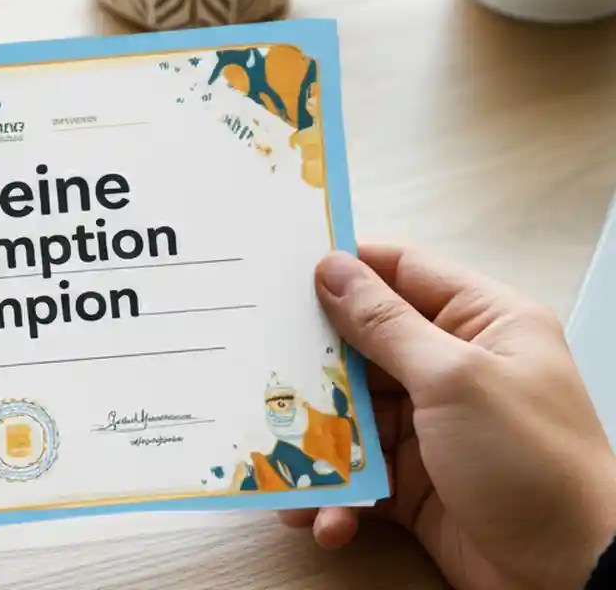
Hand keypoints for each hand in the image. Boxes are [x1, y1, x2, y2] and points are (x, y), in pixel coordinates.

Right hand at [281, 243, 615, 589]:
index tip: (280, 275)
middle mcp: (455, 367)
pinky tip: (323, 516)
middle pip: (363, 345)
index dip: (346, 268)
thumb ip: (385, 324)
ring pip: (351, 414)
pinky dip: (335, 494)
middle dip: (313, 365)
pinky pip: (356, 472)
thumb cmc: (531, 464)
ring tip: (283, 459)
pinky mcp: (414, 479)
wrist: (569, 578)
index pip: (403, 271)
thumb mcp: (454, 380)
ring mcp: (432, 425)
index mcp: (483, 323)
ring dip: (317, 441)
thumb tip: (332, 269)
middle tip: (259, 366)